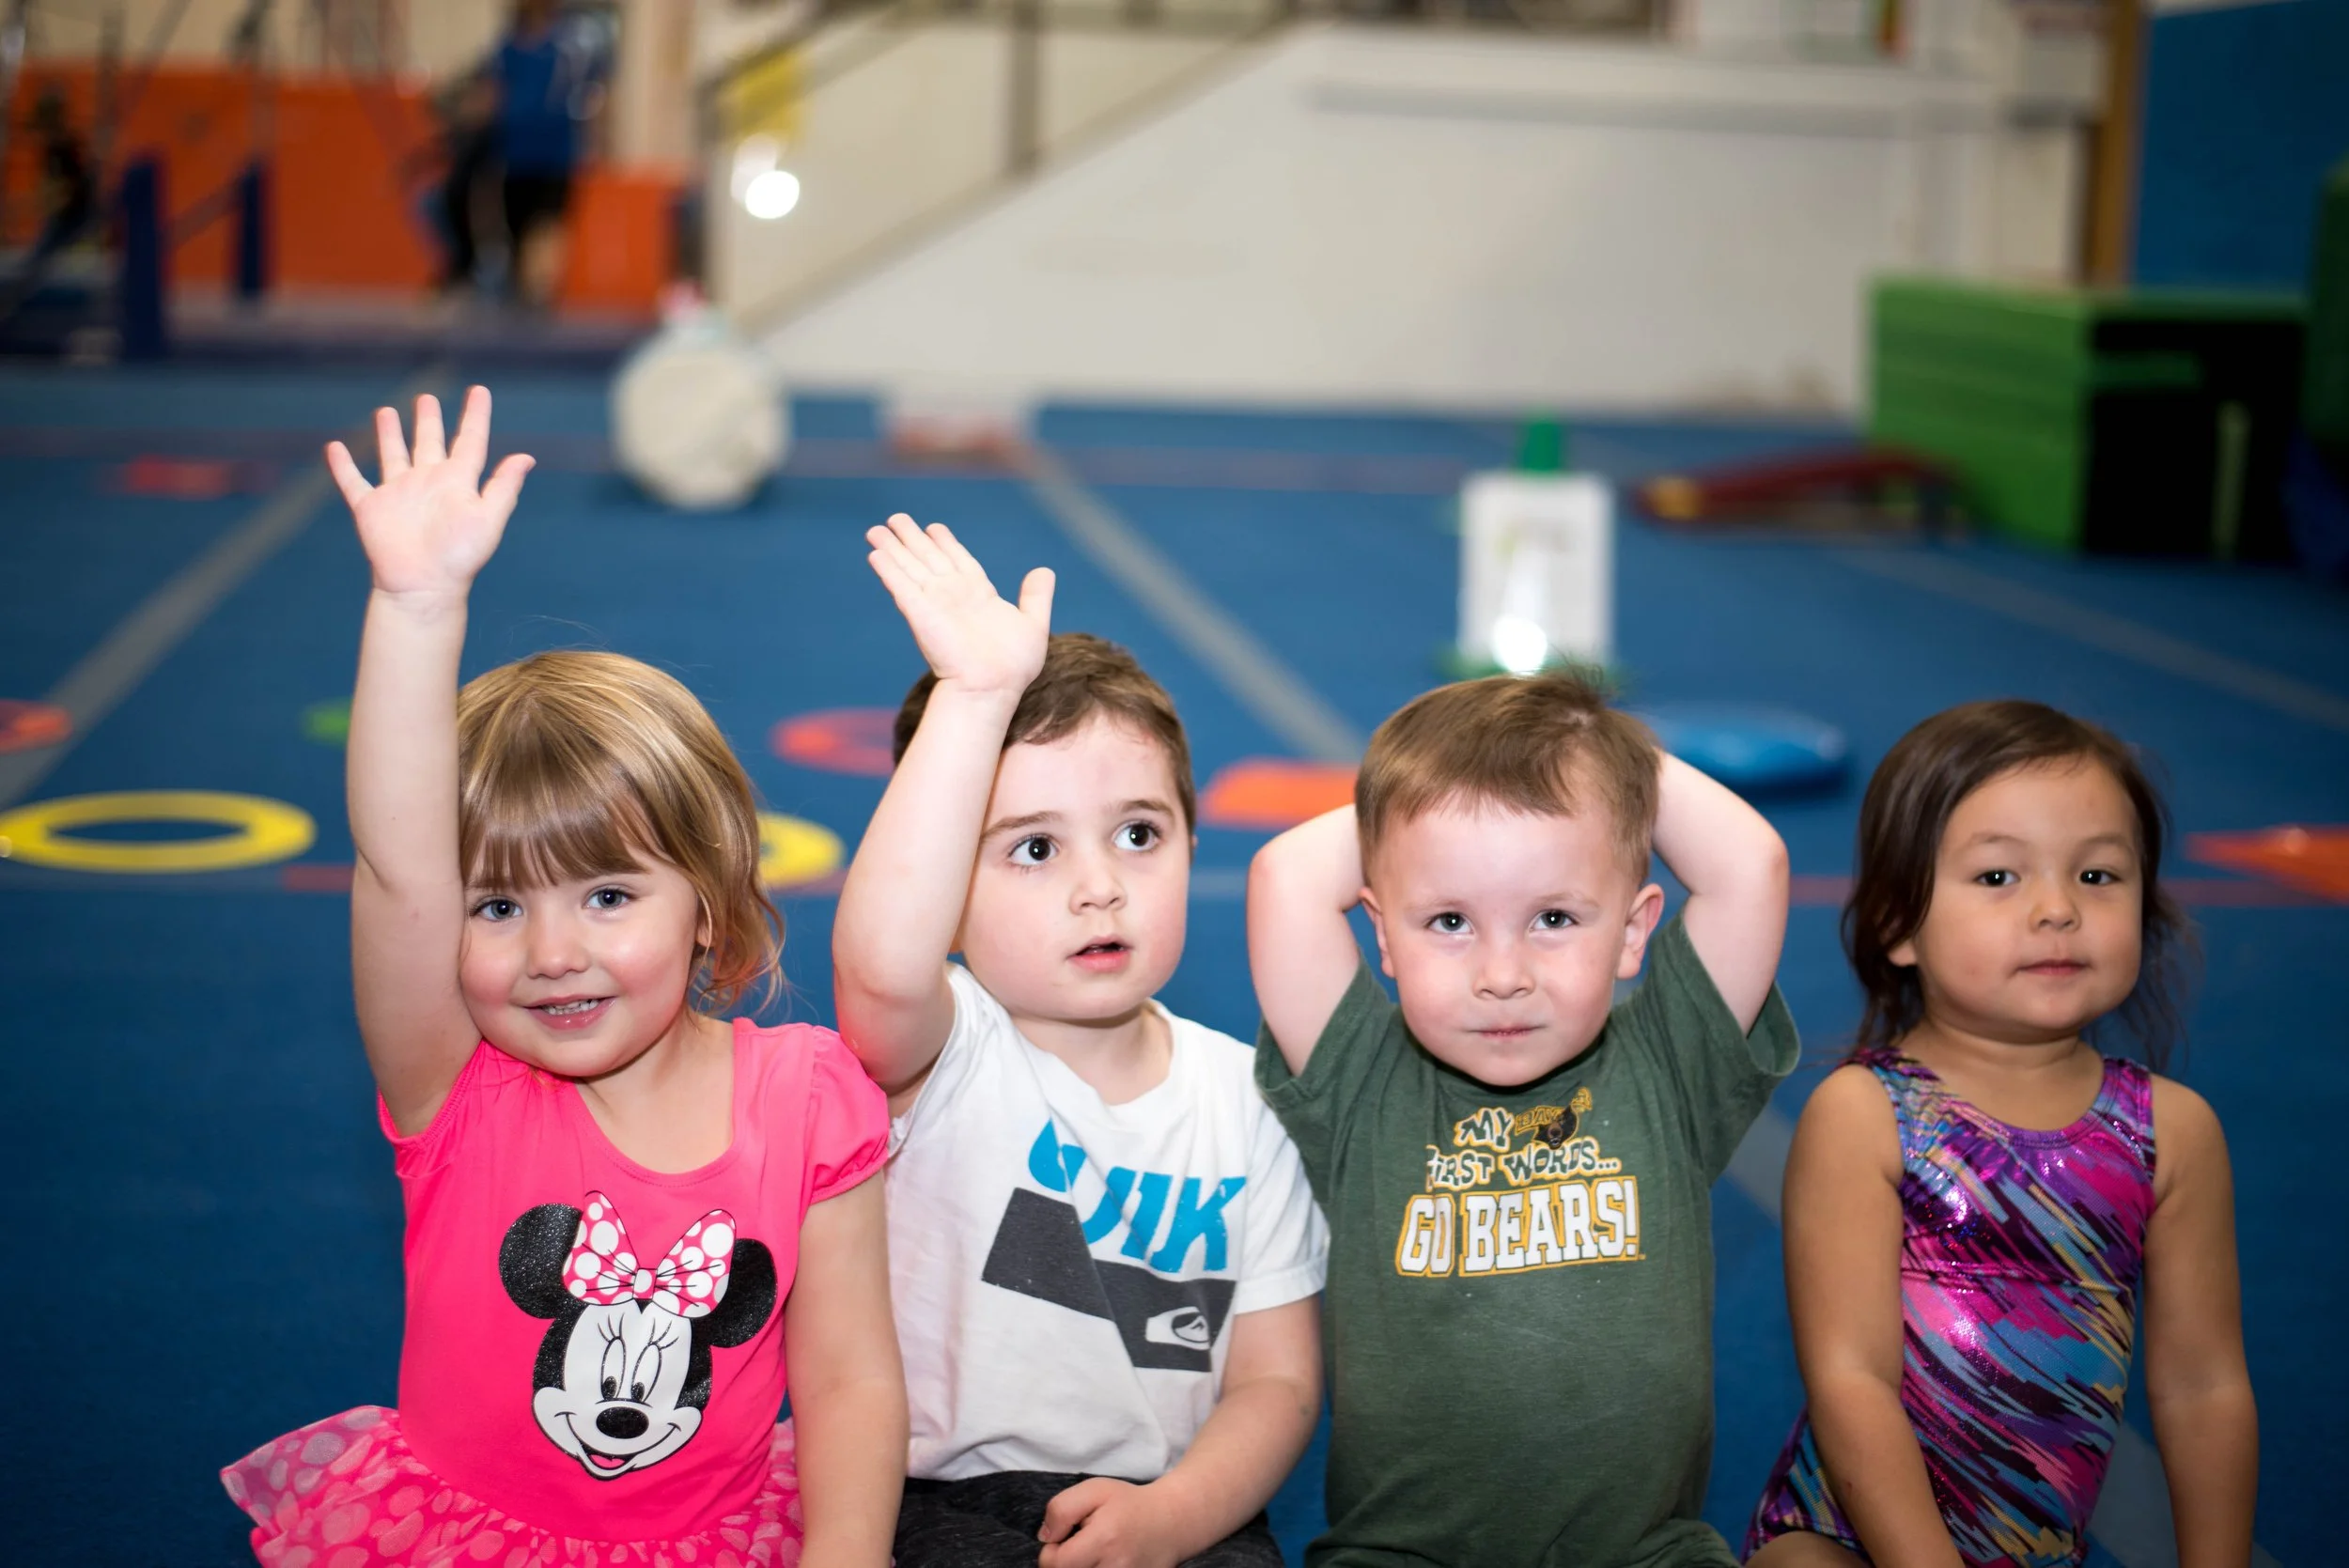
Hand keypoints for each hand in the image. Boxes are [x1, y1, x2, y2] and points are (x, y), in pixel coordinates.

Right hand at [326, 386, 533, 603]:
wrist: (423, 586)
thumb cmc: (459, 556)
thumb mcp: (488, 518)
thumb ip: (505, 487)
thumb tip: (528, 457)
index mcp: (457, 482)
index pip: (470, 441)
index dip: (475, 416)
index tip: (479, 391)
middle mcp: (427, 483)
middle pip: (428, 442)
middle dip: (428, 420)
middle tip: (426, 397)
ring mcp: (398, 494)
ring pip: (392, 455)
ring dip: (389, 435)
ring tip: (385, 412)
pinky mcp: (370, 508)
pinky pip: (352, 481)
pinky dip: (342, 466)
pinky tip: (334, 447)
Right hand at [864, 513, 1052, 697]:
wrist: (993, 687)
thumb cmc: (1013, 665)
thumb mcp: (1033, 623)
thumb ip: (1036, 596)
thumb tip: (1044, 570)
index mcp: (979, 595)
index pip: (958, 561)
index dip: (945, 543)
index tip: (934, 527)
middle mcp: (954, 596)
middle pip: (929, 559)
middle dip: (912, 539)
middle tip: (896, 518)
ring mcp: (935, 603)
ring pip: (911, 567)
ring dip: (893, 548)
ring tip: (876, 530)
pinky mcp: (920, 613)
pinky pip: (902, 586)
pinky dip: (889, 569)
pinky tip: (875, 554)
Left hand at [1037, 1477, 1185, 1567]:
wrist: (1172, 1521)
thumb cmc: (1129, 1504)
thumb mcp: (1094, 1490)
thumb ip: (1062, 1509)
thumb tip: (1045, 1537)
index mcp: (1103, 1539)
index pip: (1056, 1564)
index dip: (1050, 1552)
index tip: (1062, 1540)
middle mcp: (1116, 1566)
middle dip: (1065, 1564)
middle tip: (1078, 1548)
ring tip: (1091, 1556)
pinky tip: (1103, 1563)